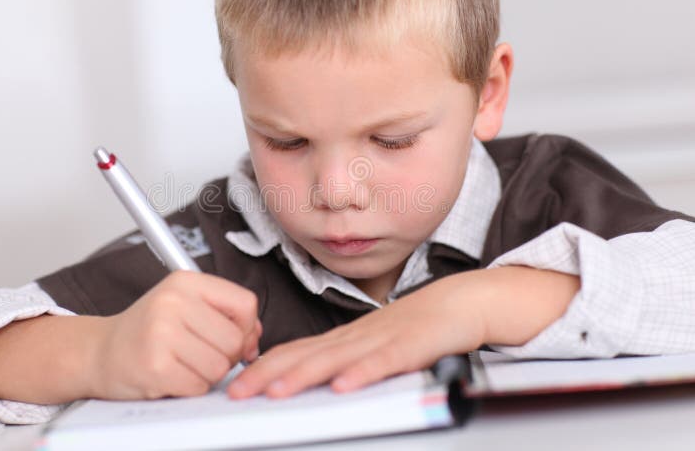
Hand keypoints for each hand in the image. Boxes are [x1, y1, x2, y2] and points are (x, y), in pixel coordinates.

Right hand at [91, 270, 261, 399]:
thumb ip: (225, 315)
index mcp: (184, 281)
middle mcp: (172, 302)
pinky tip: (172, 376)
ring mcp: (161, 334)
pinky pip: (198, 386)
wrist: (99, 352)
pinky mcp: (155, 367)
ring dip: (208, 374)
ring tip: (184, 364)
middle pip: (235, 339)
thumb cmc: (148, 330)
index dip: (248, 327)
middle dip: (226, 356)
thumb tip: (256, 337)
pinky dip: (190, 388)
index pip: (245, 303)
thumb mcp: (185, 306)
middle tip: (201, 354)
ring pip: (220, 366)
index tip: (235, 336)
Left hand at [226, 272, 484, 399]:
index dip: (263, 368)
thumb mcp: (370, 346)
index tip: (235, 386)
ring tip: (276, 391)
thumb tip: (304, 381)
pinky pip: (385, 362)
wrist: (458, 303)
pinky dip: (363, 373)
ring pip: (337, 358)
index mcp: (344, 339)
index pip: (294, 352)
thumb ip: (341, 361)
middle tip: (238, 391)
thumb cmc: (413, 327)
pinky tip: (345, 386)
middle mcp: (355, 337)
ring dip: (304, 375)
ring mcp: (382, 339)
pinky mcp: (412, 346)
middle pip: (306, 355)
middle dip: (269, 374)